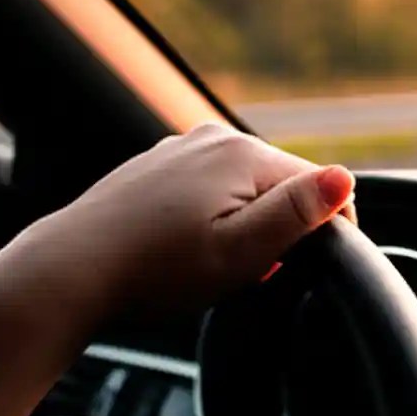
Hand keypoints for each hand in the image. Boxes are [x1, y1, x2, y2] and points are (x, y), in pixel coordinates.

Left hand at [23, 123, 354, 315]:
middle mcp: (212, 138)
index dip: (329, 230)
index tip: (314, 270)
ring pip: (244, 189)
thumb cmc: (155, 271)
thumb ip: (297, 213)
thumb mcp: (241, 251)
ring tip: (222, 270)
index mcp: (242, 153)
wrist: (70, 272)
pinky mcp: (157, 169)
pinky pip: (210, 191)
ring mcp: (180, 150)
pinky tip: (192, 255)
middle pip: (281, 184)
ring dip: (250, 227)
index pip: (318, 186)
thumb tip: (346, 178)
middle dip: (285, 229)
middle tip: (259, 277)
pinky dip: (216, 220)